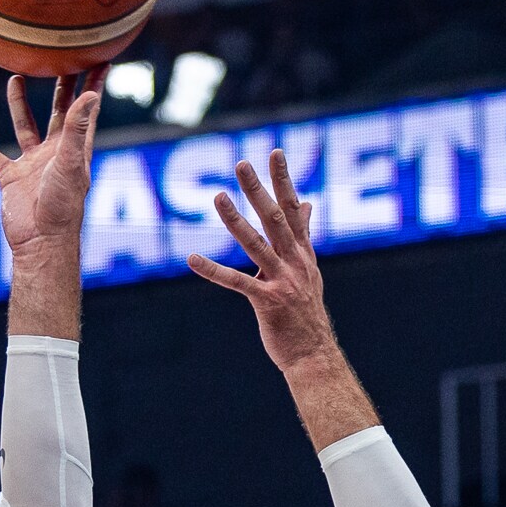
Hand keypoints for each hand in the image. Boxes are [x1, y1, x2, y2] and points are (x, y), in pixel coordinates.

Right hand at [0, 71, 106, 260]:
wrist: (39, 240)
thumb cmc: (62, 205)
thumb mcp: (71, 162)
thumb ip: (77, 129)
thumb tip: (89, 95)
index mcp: (75, 147)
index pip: (87, 110)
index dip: (93, 85)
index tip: (100, 58)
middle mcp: (55, 152)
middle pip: (59, 111)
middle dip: (62, 87)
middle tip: (62, 58)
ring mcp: (31, 163)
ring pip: (25, 126)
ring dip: (19, 104)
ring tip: (15, 77)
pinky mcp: (9, 176)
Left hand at [188, 150, 338, 372]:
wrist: (314, 354)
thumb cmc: (305, 312)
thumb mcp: (308, 269)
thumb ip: (303, 235)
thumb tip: (307, 203)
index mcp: (303, 252)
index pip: (293, 208)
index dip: (283, 180)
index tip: (274, 152)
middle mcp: (296, 262)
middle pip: (276, 218)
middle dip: (259, 190)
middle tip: (242, 164)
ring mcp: (283, 281)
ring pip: (256, 244)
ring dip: (235, 220)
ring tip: (218, 197)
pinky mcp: (268, 302)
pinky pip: (236, 282)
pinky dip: (212, 270)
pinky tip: (191, 258)